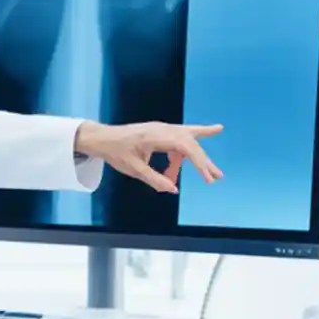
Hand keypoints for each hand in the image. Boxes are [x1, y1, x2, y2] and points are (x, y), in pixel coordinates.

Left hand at [74, 121, 223, 192]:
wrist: (101, 138)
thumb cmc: (115, 152)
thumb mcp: (133, 169)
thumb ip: (154, 179)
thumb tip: (173, 189)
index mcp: (156, 136)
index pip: (185, 148)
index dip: (199, 163)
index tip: (208, 177)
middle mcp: (162, 129)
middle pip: (190, 144)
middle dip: (203, 162)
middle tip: (217, 177)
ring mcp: (162, 128)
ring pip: (187, 139)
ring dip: (199, 155)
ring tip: (212, 172)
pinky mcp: (160, 131)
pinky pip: (181, 135)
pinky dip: (195, 137)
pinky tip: (213, 130)